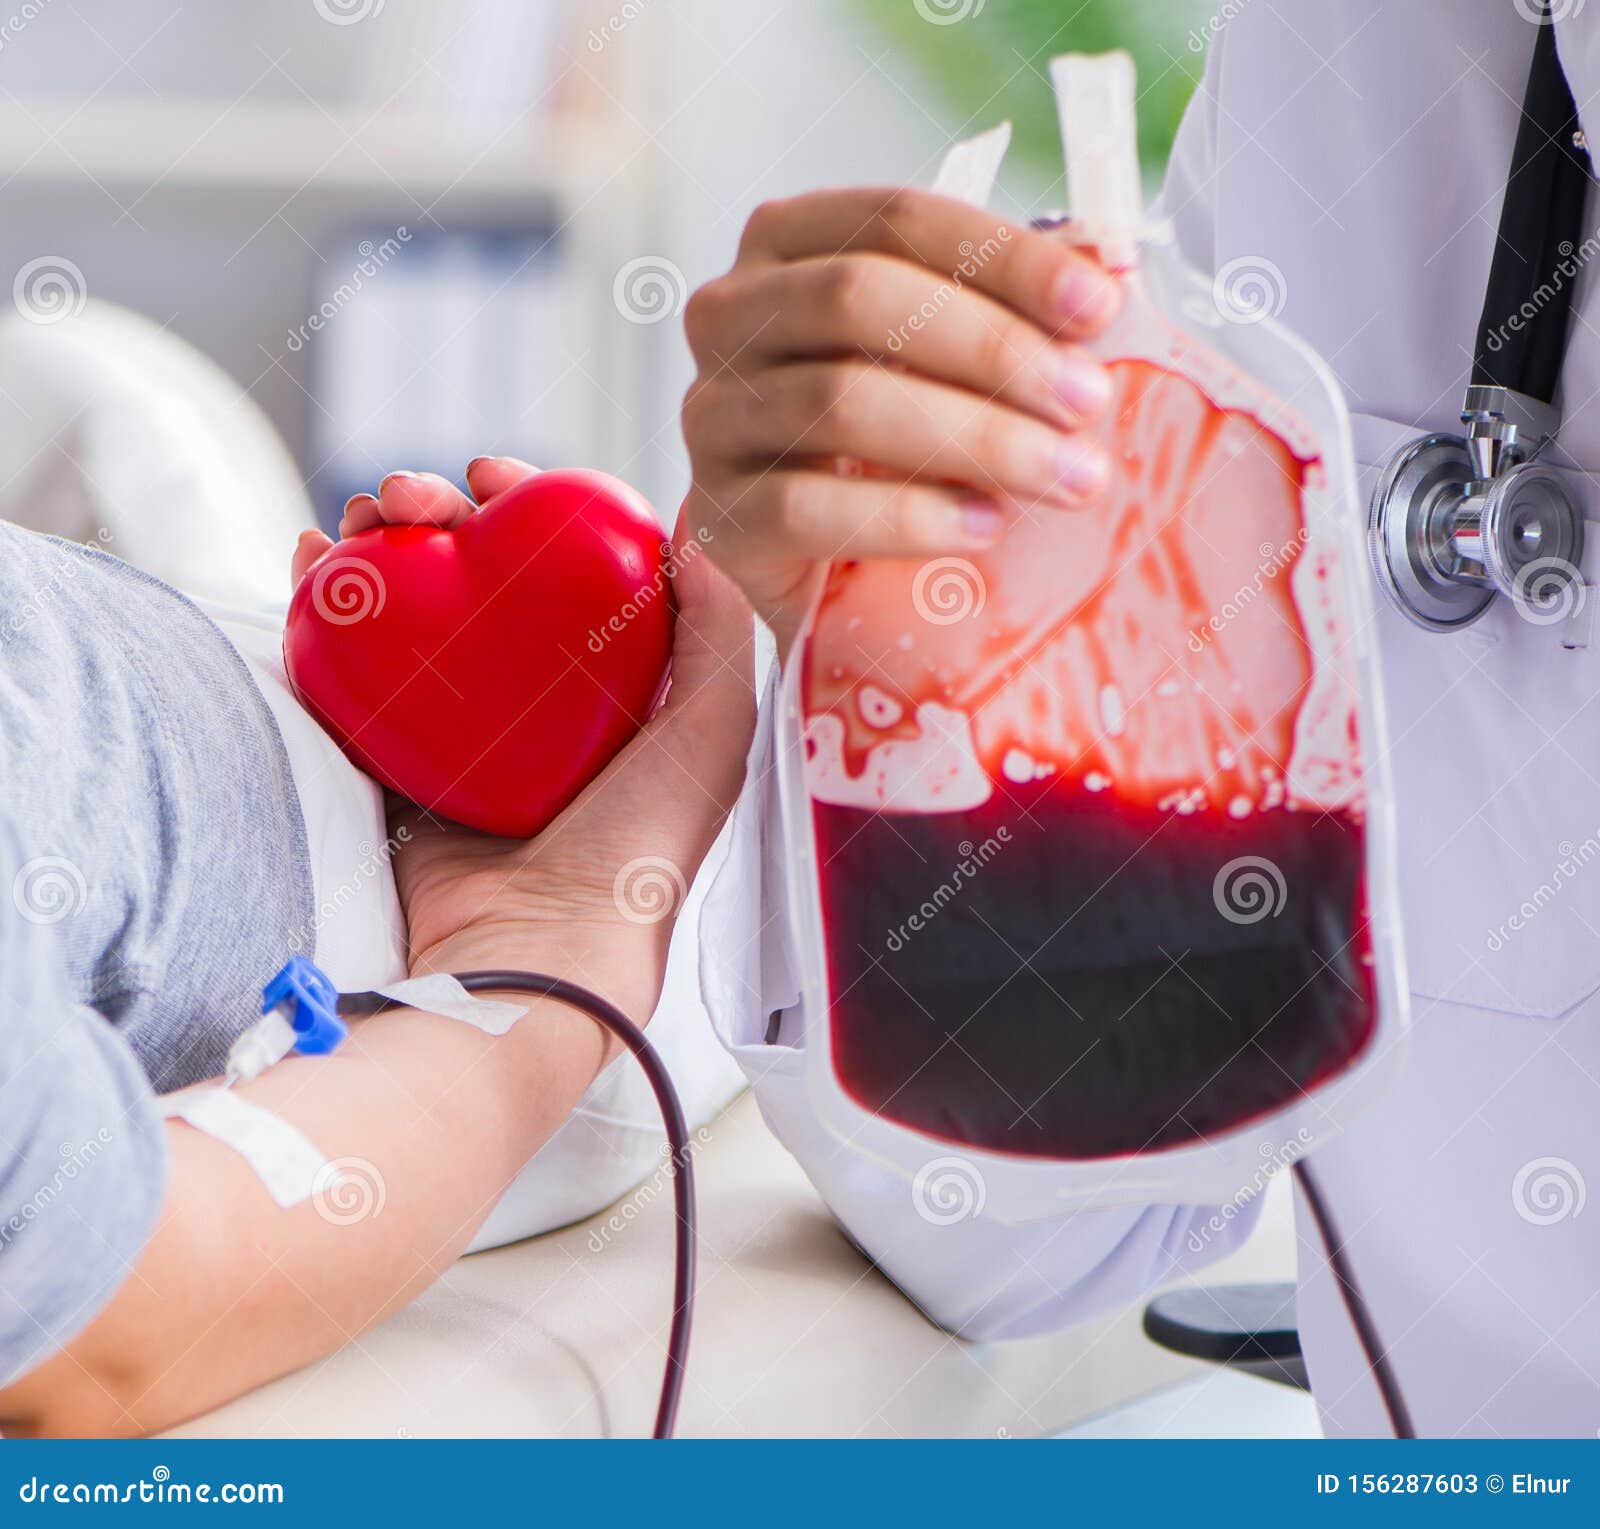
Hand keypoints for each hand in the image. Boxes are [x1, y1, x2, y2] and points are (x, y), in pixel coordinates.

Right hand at [291, 458, 756, 1018]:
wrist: (537, 953)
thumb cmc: (637, 849)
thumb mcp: (712, 733)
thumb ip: (719, 633)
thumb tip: (695, 528)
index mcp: (612, 694)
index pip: (567, 571)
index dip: (532, 508)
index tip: (498, 475)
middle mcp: (537, 709)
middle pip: (481, 578)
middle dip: (438, 515)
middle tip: (404, 493)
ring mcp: (463, 737)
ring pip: (414, 611)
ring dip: (378, 547)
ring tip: (352, 519)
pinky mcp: (397, 769)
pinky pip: (357, 672)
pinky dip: (329, 610)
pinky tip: (310, 562)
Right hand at [681, 187, 1122, 658]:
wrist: (826, 570)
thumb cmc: (896, 444)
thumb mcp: (945, 361)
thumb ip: (1002, 309)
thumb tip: (1103, 275)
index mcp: (786, 243)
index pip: (897, 219)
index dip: (1005, 257)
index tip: (1098, 309)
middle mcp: (730, 314)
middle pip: (860, 299)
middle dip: (992, 349)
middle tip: (1087, 403)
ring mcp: (711, 415)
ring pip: (840, 402)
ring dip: (973, 437)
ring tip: (1064, 478)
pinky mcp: (717, 514)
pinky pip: (805, 508)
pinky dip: (907, 517)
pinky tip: (983, 528)